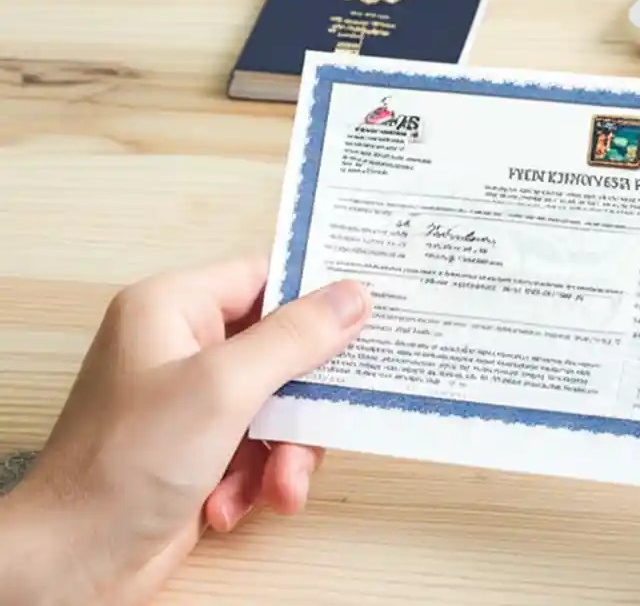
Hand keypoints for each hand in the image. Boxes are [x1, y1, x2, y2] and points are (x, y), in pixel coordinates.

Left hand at [3, 257, 369, 604]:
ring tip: (280, 485)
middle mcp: (181, 346)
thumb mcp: (224, 388)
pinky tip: (235, 503)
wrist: (74, 559)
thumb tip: (352, 296)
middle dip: (305, 400)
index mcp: (172, 307)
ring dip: (287, 451)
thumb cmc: (124, 465)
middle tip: (328, 422)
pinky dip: (260, 477)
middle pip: (282, 348)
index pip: (264, 277)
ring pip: (279, 405)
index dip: (316, 295)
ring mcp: (190, 399)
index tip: (368, 314)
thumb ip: (295, 338)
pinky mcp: (198, 447)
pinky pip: (259, 446)